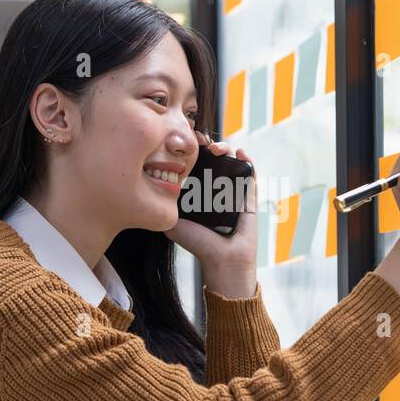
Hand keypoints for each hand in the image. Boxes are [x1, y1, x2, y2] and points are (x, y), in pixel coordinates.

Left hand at [163, 133, 258, 285]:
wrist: (222, 260)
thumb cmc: (198, 244)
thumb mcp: (174, 223)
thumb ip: (164, 208)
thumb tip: (149, 188)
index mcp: (198, 192)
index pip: (195, 164)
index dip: (191, 150)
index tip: (184, 140)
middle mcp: (215, 189)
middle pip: (213, 159)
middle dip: (208, 145)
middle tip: (200, 141)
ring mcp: (233, 191)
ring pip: (231, 162)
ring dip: (225, 149)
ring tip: (217, 149)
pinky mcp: (249, 196)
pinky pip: (250, 174)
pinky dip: (246, 160)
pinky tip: (239, 153)